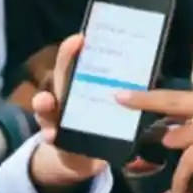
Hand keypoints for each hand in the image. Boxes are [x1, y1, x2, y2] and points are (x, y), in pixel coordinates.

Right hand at [28, 34, 107, 192]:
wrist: (80, 155)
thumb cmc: (95, 121)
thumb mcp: (105, 104)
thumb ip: (120, 91)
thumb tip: (148, 73)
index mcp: (76, 84)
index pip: (74, 62)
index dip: (75, 49)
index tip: (81, 37)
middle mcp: (62, 97)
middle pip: (60, 77)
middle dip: (65, 60)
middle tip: (71, 48)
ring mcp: (54, 117)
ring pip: (45, 107)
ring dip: (44, 102)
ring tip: (47, 100)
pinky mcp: (54, 138)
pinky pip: (50, 134)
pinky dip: (50, 134)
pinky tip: (52, 135)